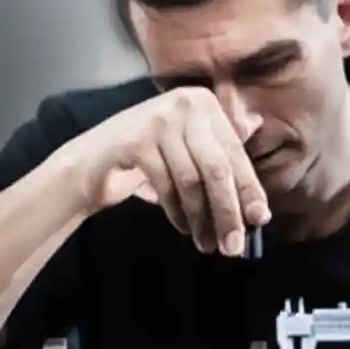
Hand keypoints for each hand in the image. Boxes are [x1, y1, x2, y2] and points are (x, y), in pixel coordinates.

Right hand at [67, 87, 270, 254]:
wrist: (89, 164)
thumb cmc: (147, 162)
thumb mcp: (189, 153)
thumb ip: (222, 159)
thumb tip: (260, 198)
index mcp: (204, 102)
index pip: (235, 152)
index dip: (249, 189)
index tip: (260, 220)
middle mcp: (184, 102)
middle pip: (217, 167)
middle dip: (228, 210)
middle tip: (234, 246)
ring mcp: (158, 119)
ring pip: (191, 180)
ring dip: (202, 218)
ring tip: (206, 244)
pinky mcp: (134, 140)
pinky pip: (166, 185)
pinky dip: (176, 212)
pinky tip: (183, 227)